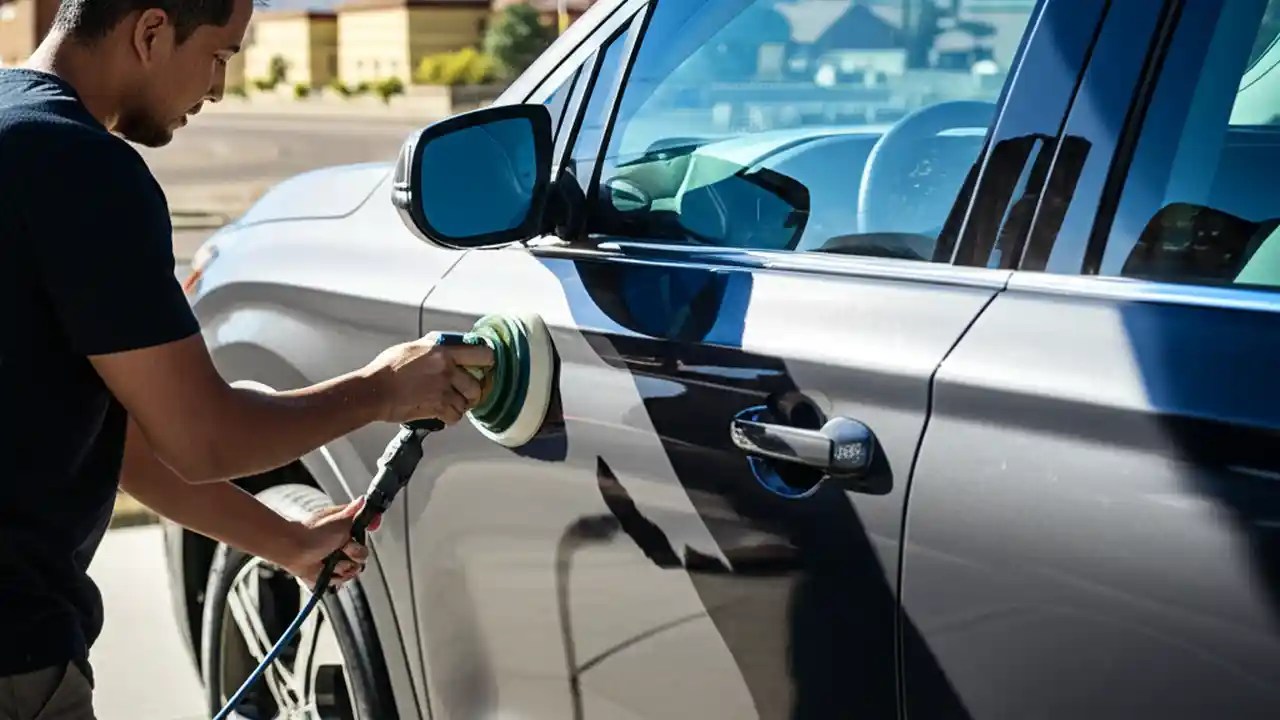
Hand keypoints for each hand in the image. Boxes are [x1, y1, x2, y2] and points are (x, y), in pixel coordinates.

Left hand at [282, 497, 378, 590]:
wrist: (293, 549)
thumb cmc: (313, 532)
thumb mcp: (338, 519)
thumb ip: (355, 511)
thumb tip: (364, 499)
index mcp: (346, 529)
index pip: (365, 529)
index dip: (369, 529)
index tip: (371, 528)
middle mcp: (343, 545)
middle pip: (363, 555)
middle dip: (355, 553)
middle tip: (344, 547)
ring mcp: (336, 560)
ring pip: (353, 569)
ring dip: (342, 566)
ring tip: (330, 560)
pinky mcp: (329, 574)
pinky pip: (341, 580)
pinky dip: (333, 576)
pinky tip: (325, 569)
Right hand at [366, 332, 493, 423]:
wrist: (375, 390)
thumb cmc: (388, 368)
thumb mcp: (413, 348)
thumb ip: (433, 349)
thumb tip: (444, 348)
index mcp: (442, 351)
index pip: (481, 353)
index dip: (486, 361)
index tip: (484, 366)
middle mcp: (447, 369)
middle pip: (476, 384)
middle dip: (473, 391)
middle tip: (466, 393)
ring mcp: (443, 389)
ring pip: (467, 402)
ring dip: (460, 406)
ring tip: (450, 404)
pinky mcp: (437, 407)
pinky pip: (455, 416)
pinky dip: (451, 417)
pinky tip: (443, 413)